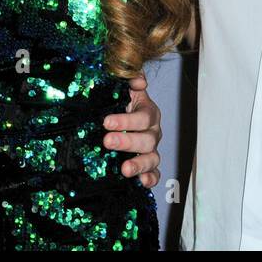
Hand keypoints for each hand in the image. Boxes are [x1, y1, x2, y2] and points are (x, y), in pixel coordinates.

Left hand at [102, 72, 162, 188]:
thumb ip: (130, 79)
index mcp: (148, 112)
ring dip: (139, 164)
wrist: (121, 115)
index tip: (106, 122)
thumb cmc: (121, 101)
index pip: (142, 117)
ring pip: (152, 158)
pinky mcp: (148, 165)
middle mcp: (153, 132)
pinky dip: (150, 178)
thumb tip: (137, 79)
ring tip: (124, 169)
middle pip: (147, 140)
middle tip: (107, 142)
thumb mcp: (124, 88)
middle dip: (127, 142)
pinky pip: (154, 173)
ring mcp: (152, 150)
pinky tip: (142, 183)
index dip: (126, 121)